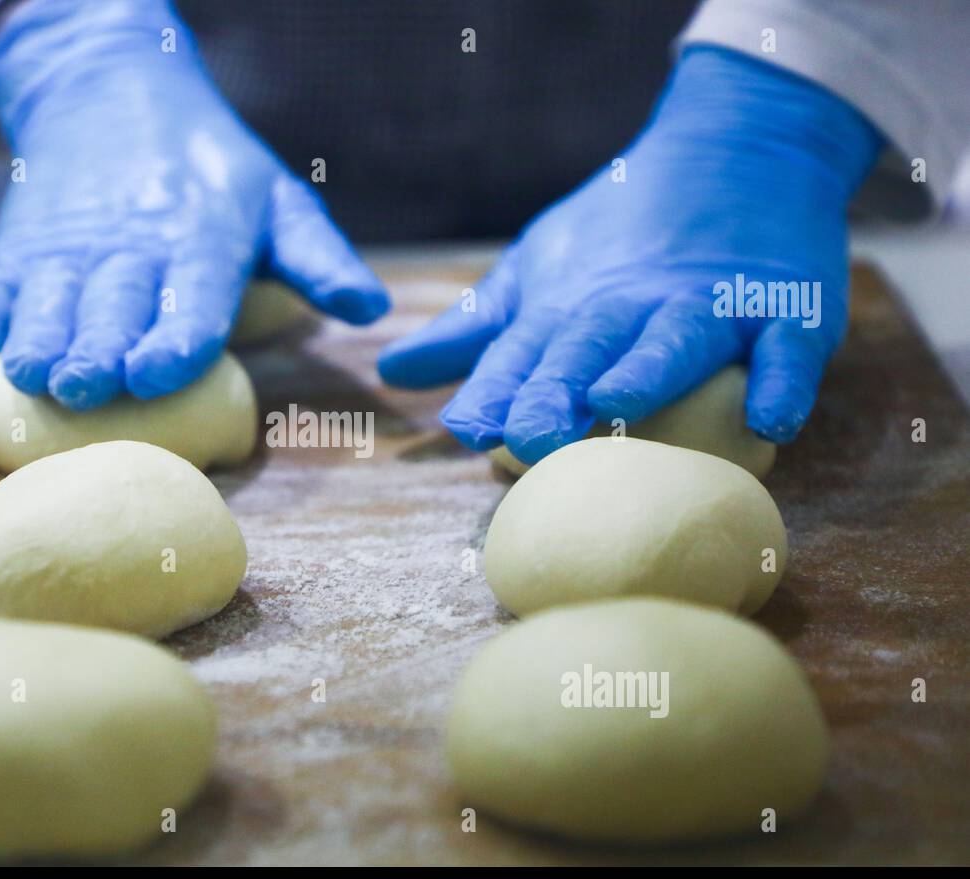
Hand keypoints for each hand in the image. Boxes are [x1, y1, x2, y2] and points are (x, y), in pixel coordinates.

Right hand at [0, 0, 387, 408]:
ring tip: (30, 379)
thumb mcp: (275, 198)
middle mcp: (129, 245)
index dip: (173, 336)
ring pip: (46, 303)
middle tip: (88, 387)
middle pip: (111, 305)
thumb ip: (318, 258)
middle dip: (101, 348)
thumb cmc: (208, 167)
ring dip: (36, 342)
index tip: (156, 373)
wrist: (108, 91)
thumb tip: (371, 310)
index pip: (189, 295)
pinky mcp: (16, 254)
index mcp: (199, 238)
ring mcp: (65, 251)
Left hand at [378, 47, 880, 462]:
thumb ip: (473, 331)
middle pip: (592, 345)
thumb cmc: (621, 232)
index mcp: (571, 304)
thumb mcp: (538, 272)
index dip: (497, 388)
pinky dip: (781, 381)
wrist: (741, 146)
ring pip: (679, 337)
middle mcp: (634, 304)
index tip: (468, 426)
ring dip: (649, 369)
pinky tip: (770, 422)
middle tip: (530, 432)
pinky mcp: (785, 310)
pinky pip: (785, 348)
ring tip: (618, 401)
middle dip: (558, 386)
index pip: (525, 351)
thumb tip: (393, 369)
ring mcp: (711, 305)